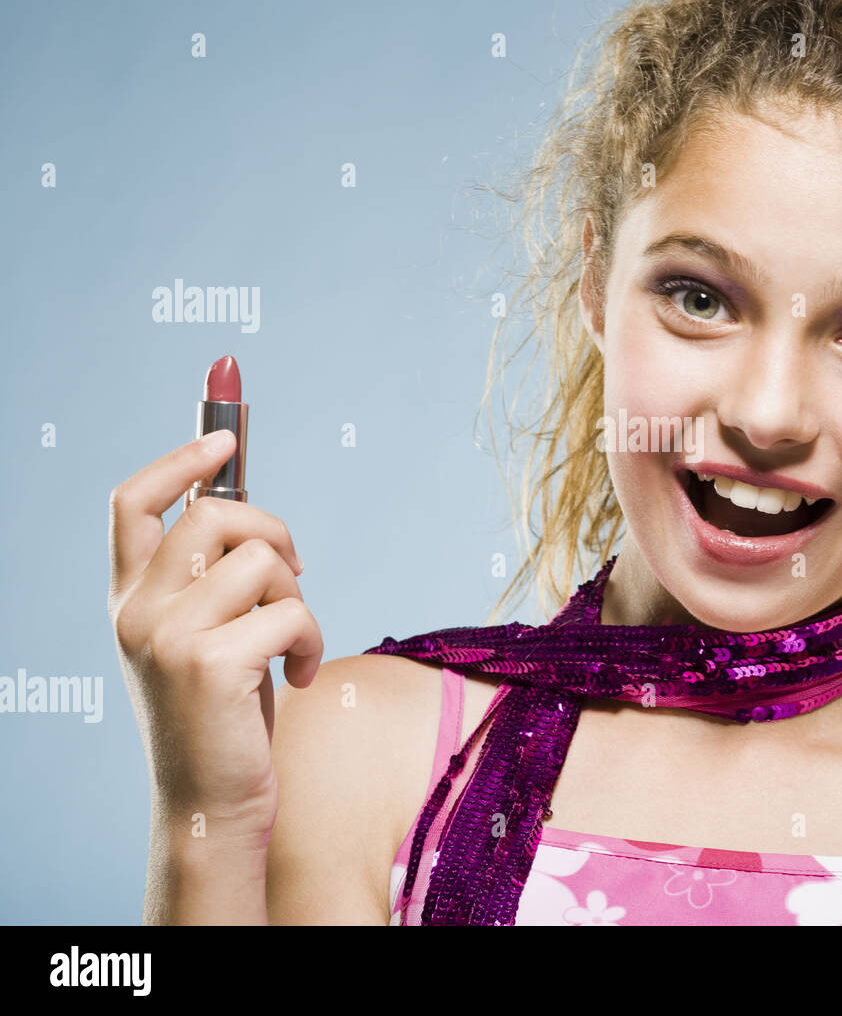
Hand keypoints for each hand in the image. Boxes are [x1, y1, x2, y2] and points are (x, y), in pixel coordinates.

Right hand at [108, 429, 322, 837]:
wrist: (211, 801)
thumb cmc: (223, 714)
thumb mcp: (208, 633)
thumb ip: (214, 575)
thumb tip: (242, 500)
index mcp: (129, 600)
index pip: (133, 504)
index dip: (180, 460)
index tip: (226, 441)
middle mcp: (136, 611)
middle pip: (215, 516)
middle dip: (273, 530)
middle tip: (298, 571)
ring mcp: (166, 635)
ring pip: (262, 560)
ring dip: (299, 595)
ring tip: (292, 641)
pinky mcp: (209, 663)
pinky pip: (292, 610)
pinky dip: (311, 639)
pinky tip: (299, 674)